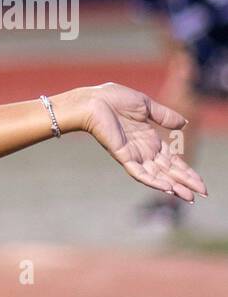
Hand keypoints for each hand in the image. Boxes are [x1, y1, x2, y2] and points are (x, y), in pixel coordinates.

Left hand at [80, 83, 206, 201]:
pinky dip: (153, 181)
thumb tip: (185, 123)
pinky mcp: (122, 156)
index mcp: (149, 140)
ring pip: (157, 175)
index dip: (186, 171)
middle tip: (202, 194)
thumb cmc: (113, 100)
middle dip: (186, 182)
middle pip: (168, 171)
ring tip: (189, 197)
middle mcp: (143, 150)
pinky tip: (167, 188)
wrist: (93, 100)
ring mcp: (133, 155)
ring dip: (174, 186)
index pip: (172, 160)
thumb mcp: (146, 106)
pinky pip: (139, 172)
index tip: (200, 183)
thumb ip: (164, 116)